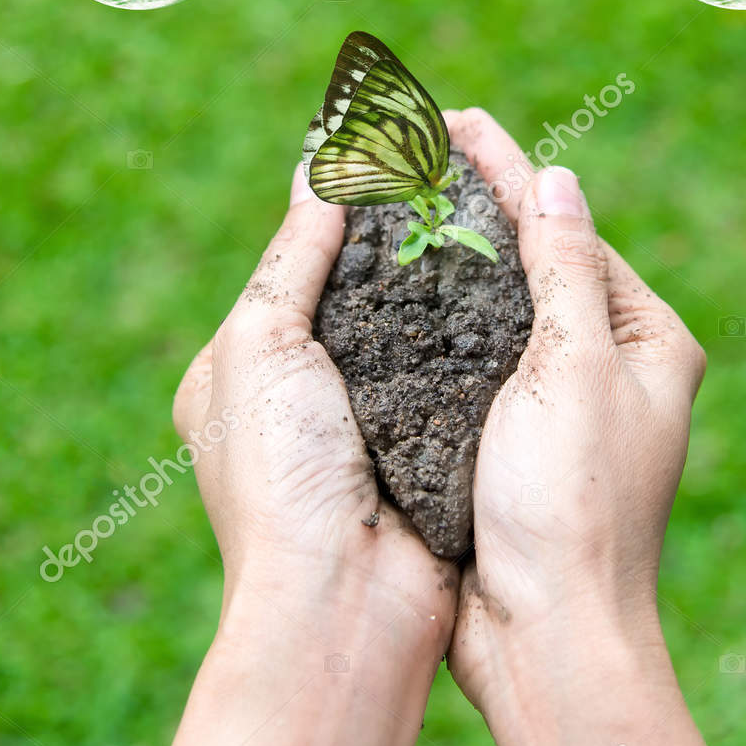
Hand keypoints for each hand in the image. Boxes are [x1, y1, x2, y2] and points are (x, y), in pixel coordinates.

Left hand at [161, 164, 455, 745]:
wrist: (344, 602)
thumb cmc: (283, 474)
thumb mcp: (261, 347)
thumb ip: (292, 258)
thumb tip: (318, 170)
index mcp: (237, 374)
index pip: (291, 265)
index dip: (335, 207)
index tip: (382, 144)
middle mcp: (297, 402)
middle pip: (354, 296)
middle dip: (397, 241)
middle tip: (447, 171)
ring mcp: (363, 429)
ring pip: (409, 333)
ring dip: (440, 285)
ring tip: (485, 213)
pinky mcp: (424, 452)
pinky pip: (448, 377)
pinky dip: (469, 337)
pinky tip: (507, 287)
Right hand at [443, 109, 718, 745]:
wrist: (548, 634)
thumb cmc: (573, 505)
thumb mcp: (574, 370)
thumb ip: (565, 272)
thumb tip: (560, 181)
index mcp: (647, 340)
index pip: (569, 230)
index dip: (510, 171)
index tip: (456, 119)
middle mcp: (611, 368)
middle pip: (537, 262)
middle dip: (480, 206)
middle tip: (419, 148)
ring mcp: (562, 407)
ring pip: (504, 310)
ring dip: (456, 261)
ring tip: (400, 205)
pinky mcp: (516, 442)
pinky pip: (478, 361)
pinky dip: (442, 323)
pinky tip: (400, 297)